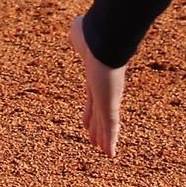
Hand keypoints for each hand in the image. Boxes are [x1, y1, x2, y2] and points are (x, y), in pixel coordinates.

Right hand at [69, 14, 125, 155]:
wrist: (104, 36)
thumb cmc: (91, 32)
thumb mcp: (79, 34)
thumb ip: (77, 38)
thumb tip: (74, 33)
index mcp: (96, 74)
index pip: (92, 97)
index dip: (90, 110)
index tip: (87, 121)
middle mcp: (105, 87)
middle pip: (101, 112)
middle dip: (98, 127)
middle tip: (97, 140)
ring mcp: (109, 96)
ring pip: (106, 123)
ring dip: (104, 138)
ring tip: (104, 151)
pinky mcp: (111, 103)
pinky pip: (111, 126)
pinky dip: (110, 141)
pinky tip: (110, 154)